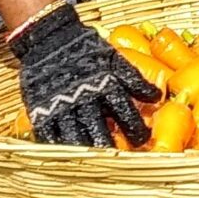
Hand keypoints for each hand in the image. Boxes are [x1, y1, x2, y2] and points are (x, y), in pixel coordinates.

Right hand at [12, 5, 158, 146]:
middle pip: (101, 133)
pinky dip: (60, 147)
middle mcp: (84, 98)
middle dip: (111, 148)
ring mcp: (61, 106)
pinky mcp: (41, 110)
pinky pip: (49, 136)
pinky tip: (68, 154)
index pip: (126, 113)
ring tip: (96, 160)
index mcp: (105, 85)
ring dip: (87, 151)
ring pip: (76, 138)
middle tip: (119, 157)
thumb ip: (135, 80)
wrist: (49, 37)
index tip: (143, 140)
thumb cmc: (87, 50)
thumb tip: (157, 97)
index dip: (136, 131)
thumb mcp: (114, 60)